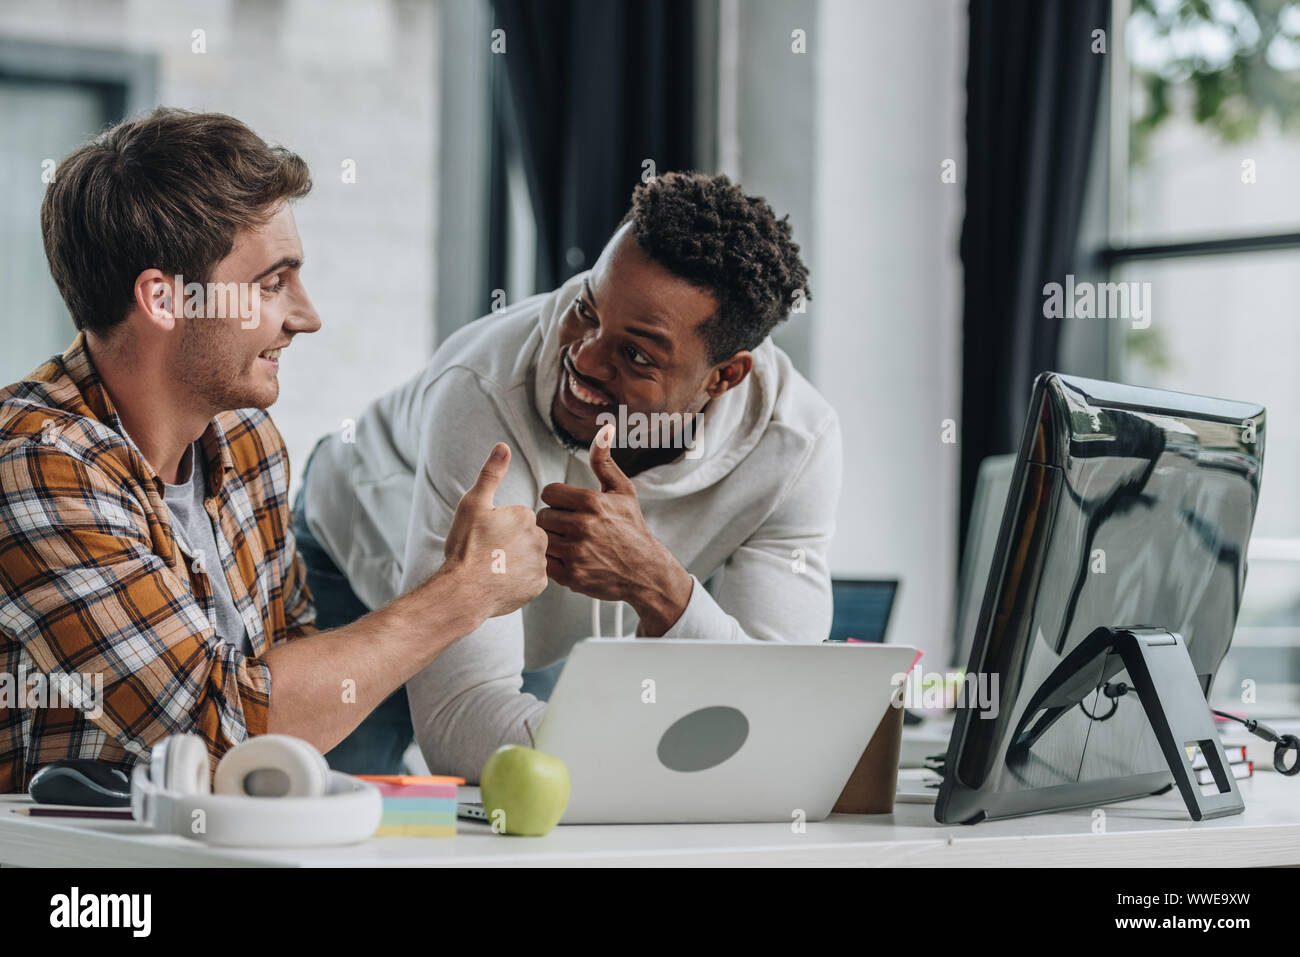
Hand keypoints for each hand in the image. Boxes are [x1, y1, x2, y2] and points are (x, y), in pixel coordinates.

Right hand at [442, 443, 548, 619]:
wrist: (463, 591)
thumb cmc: (465, 547)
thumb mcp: (473, 504)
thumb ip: (491, 474)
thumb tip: (503, 446)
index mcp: (525, 516)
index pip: (519, 517)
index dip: (501, 526)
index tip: (486, 537)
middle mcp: (539, 537)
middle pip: (528, 536)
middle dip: (512, 543)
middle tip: (490, 553)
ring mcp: (541, 563)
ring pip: (531, 557)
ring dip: (517, 561)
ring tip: (494, 568)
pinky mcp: (538, 585)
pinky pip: (532, 578)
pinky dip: (520, 580)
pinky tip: (503, 581)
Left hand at [538, 424, 691, 633]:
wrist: (646, 571)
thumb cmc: (632, 528)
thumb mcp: (623, 490)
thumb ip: (604, 461)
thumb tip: (604, 428)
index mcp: (591, 501)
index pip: (548, 493)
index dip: (557, 500)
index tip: (568, 507)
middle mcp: (582, 526)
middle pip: (542, 516)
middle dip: (553, 521)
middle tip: (568, 527)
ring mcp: (576, 552)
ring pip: (541, 539)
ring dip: (551, 540)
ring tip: (568, 542)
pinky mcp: (571, 576)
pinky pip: (545, 562)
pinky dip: (554, 561)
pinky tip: (569, 559)